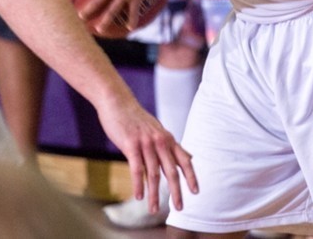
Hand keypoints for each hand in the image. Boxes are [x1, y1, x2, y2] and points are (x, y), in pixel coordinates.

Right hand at [95, 93, 197, 213]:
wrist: (117, 101)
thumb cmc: (136, 118)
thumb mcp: (158, 129)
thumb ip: (172, 145)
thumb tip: (189, 157)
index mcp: (168, 138)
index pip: (184, 160)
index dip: (191, 176)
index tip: (196, 192)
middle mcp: (160, 141)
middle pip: (171, 171)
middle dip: (176, 192)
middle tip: (179, 208)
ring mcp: (145, 143)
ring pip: (153, 175)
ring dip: (154, 194)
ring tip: (154, 210)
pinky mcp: (130, 145)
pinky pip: (136, 169)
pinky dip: (138, 185)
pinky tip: (139, 197)